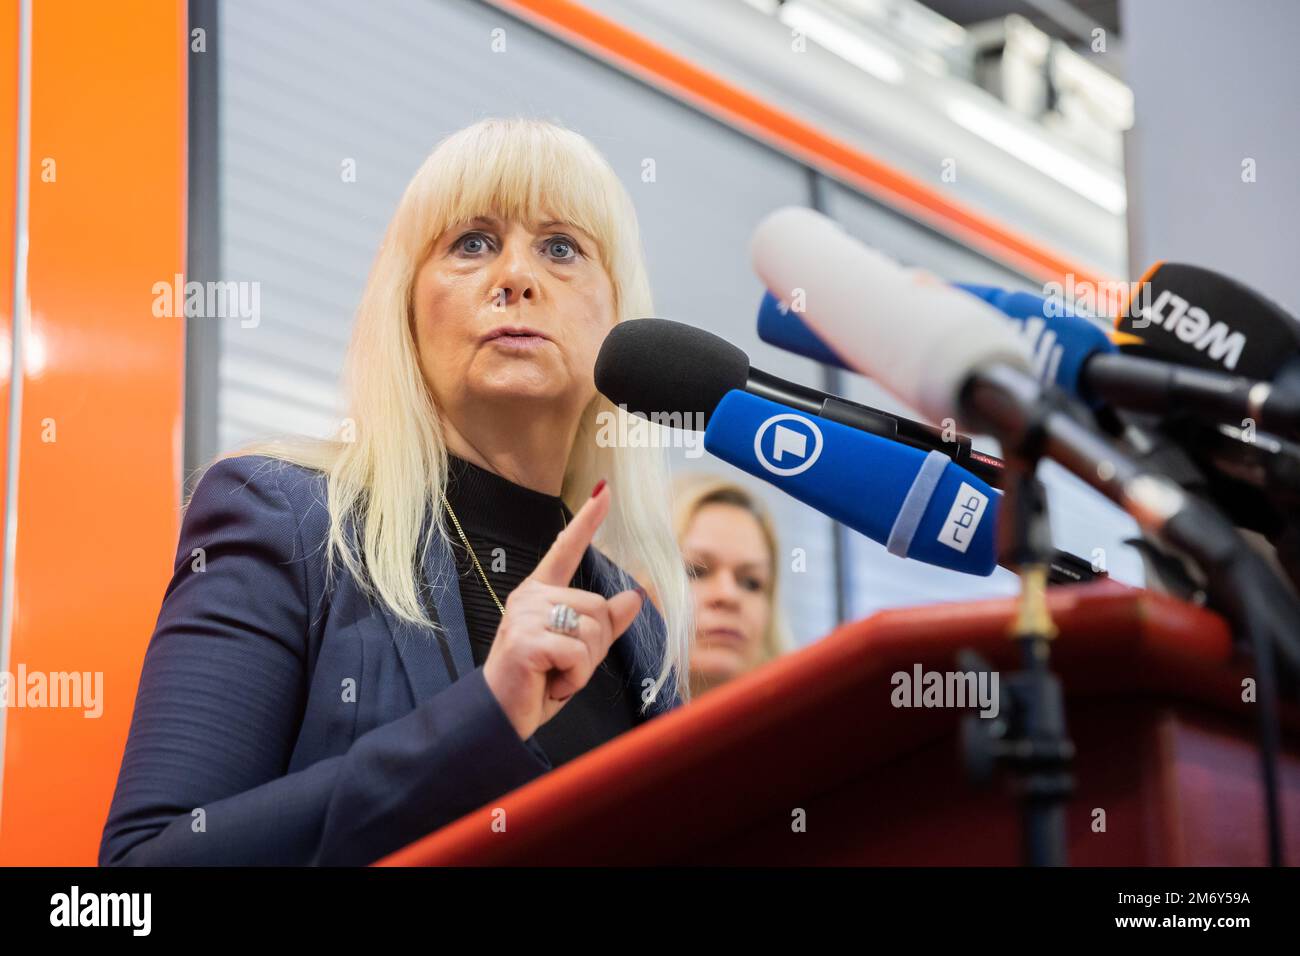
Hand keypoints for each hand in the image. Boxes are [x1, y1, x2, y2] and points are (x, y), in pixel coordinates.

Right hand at [482, 481, 644, 740]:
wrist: (501, 717)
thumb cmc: (537, 682)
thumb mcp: (577, 651)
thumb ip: (604, 623)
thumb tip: (633, 596)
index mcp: (540, 593)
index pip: (566, 549)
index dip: (587, 520)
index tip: (603, 491)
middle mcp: (530, 597)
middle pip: (598, 606)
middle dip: (596, 645)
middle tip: (565, 667)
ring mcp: (526, 617)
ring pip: (592, 629)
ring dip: (586, 664)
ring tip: (556, 676)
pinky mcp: (527, 641)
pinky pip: (578, 654)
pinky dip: (575, 678)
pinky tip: (552, 685)